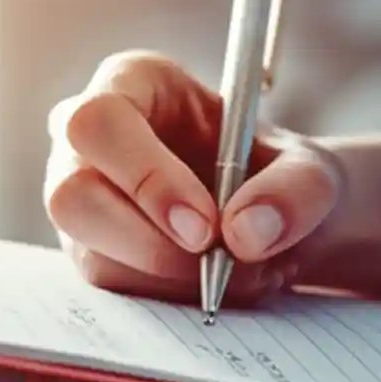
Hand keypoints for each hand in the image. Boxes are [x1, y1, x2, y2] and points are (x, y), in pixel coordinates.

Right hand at [44, 51, 341, 306]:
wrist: (266, 214)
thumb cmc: (273, 170)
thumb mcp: (309, 168)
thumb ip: (295, 190)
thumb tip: (247, 233)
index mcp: (130, 84)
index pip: (100, 122)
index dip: (145, 177)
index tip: (204, 226)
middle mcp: (84, 141)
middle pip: (71, 195)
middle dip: (147, 241)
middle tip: (215, 263)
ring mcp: (77, 199)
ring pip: (89, 250)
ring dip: (169, 278)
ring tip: (242, 273)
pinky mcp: (88, 250)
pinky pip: (111, 287)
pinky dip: (170, 297)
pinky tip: (218, 283)